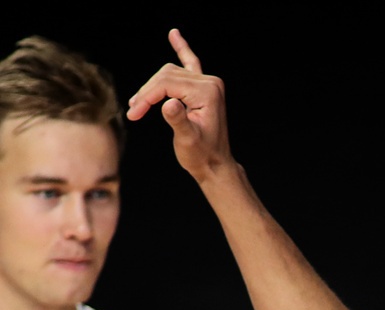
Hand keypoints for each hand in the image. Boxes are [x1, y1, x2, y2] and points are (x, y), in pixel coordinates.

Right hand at [127, 28, 230, 182]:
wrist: (216, 166)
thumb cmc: (202, 156)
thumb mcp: (188, 141)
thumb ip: (179, 121)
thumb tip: (168, 104)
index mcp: (207, 92)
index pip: (168, 83)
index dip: (147, 97)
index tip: (134, 113)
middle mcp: (209, 83)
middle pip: (167, 75)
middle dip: (147, 92)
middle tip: (134, 112)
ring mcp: (208, 83)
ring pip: (170, 73)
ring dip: (153, 86)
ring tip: (139, 105)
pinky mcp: (204, 88)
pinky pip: (190, 63)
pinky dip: (181, 49)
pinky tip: (173, 34)